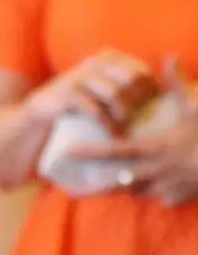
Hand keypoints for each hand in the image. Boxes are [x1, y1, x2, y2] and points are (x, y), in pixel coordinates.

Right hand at [26, 49, 158, 131]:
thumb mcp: (104, 85)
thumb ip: (126, 83)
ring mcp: (80, 75)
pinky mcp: (68, 92)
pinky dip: (106, 125)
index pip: (141, 71)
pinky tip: (111, 133)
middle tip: (134, 119)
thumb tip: (157, 93)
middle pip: (130, 79)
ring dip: (122, 116)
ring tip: (123, 129)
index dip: (149, 91)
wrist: (44, 109)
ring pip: (114, 94)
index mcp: (107, 57)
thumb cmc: (81, 100)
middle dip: (136, 101)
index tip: (146, 108)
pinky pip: (95, 109)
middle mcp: (95, 62)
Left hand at [68, 61, 197, 205]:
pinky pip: (162, 198)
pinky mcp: (181, 198)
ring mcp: (169, 187)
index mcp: (154, 147)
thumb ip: (176, 83)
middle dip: (110, 178)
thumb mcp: (193, 107)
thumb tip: (169, 56)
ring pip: (140, 192)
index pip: (115, 151)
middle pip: (122, 180)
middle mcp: (157, 170)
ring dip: (134, 186)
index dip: (90, 151)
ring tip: (129, 177)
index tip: (69, 150)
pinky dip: (159, 192)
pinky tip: (160, 183)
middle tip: (101, 173)